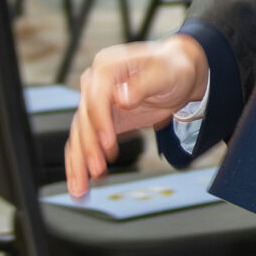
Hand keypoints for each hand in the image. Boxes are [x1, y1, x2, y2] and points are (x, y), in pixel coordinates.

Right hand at [64, 35, 207, 196]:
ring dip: (78, 164)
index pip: (95, 98)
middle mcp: (95, 85)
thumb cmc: (171, 68)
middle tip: (96, 171)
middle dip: (88, 149)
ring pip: (80, 136)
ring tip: (80, 188)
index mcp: (106, 67)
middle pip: (85, 120)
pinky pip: (86, 143)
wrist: (177, 75)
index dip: (100, 122)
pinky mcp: (100, 122)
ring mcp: (95, 104)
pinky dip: (81, 163)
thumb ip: (141, 85)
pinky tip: (81, 182)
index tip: (107, 143)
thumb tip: (121, 96)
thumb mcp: (163, 72)